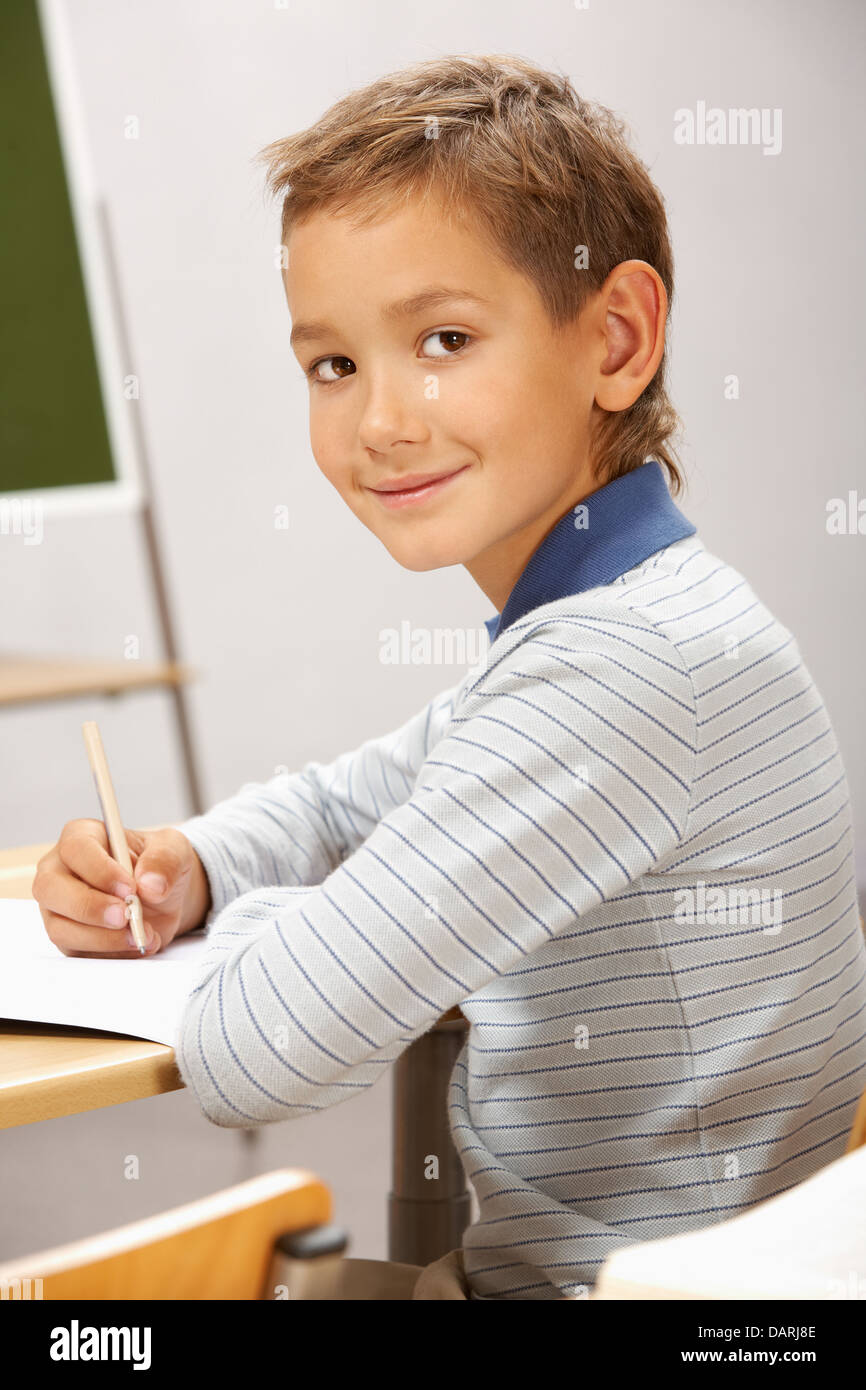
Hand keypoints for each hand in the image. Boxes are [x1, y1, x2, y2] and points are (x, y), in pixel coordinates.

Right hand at [32, 820, 210, 957]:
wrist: (163, 898)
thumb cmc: (158, 865)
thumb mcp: (174, 850)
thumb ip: (165, 860)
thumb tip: (150, 884)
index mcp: (82, 836)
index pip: (76, 849)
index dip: (100, 870)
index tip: (130, 888)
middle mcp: (60, 870)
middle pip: (51, 889)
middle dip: (90, 907)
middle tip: (126, 916)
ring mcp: (59, 906)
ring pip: (61, 928)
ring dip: (103, 938)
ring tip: (141, 935)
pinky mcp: (68, 936)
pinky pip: (77, 952)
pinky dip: (110, 953)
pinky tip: (136, 944)